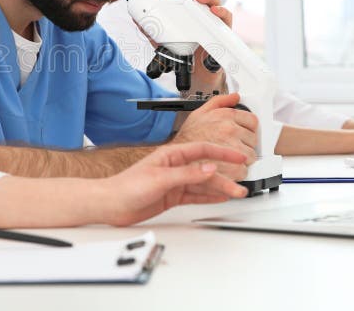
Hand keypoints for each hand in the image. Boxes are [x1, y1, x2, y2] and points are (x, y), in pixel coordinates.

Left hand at [102, 142, 248, 225]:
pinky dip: (209, 197)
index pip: (203, 150)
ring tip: (236, 193)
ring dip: (220, 189)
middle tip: (241, 185)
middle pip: (206, 171)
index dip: (222, 153)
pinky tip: (220, 197)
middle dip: (225, 177)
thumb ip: (187, 174)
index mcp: (171, 155)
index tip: (239, 157)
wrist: (112, 204)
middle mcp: (174, 167)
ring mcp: (174, 182)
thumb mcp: (160, 178)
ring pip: (202, 184)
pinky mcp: (171, 196)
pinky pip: (195, 195)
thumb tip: (209, 168)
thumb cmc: (127, 186)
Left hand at [160, 0, 231, 90]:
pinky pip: (226, 18)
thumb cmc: (184, 53)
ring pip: (213, 1)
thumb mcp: (164, 42)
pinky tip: (215, 11)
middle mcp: (200, 13)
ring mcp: (213, 21)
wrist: (198, 75)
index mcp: (186, 12)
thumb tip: (136, 19)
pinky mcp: (224, 30)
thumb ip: (151, 31)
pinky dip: (222, 12)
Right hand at [173, 93, 257, 164]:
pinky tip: (226, 168)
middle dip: (244, 144)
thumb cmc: (187, 138)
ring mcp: (233, 149)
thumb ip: (220, 102)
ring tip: (227, 158)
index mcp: (225, 116)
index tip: (242, 133)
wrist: (177, 159)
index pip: (252, 121)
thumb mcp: (199, 113)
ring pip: (251, 156)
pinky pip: (245, 170)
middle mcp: (231, 130)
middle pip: (253, 139)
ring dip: (241, 159)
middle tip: (231, 147)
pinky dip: (237, 172)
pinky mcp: (234, 168)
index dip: (247, 128)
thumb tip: (235, 97)